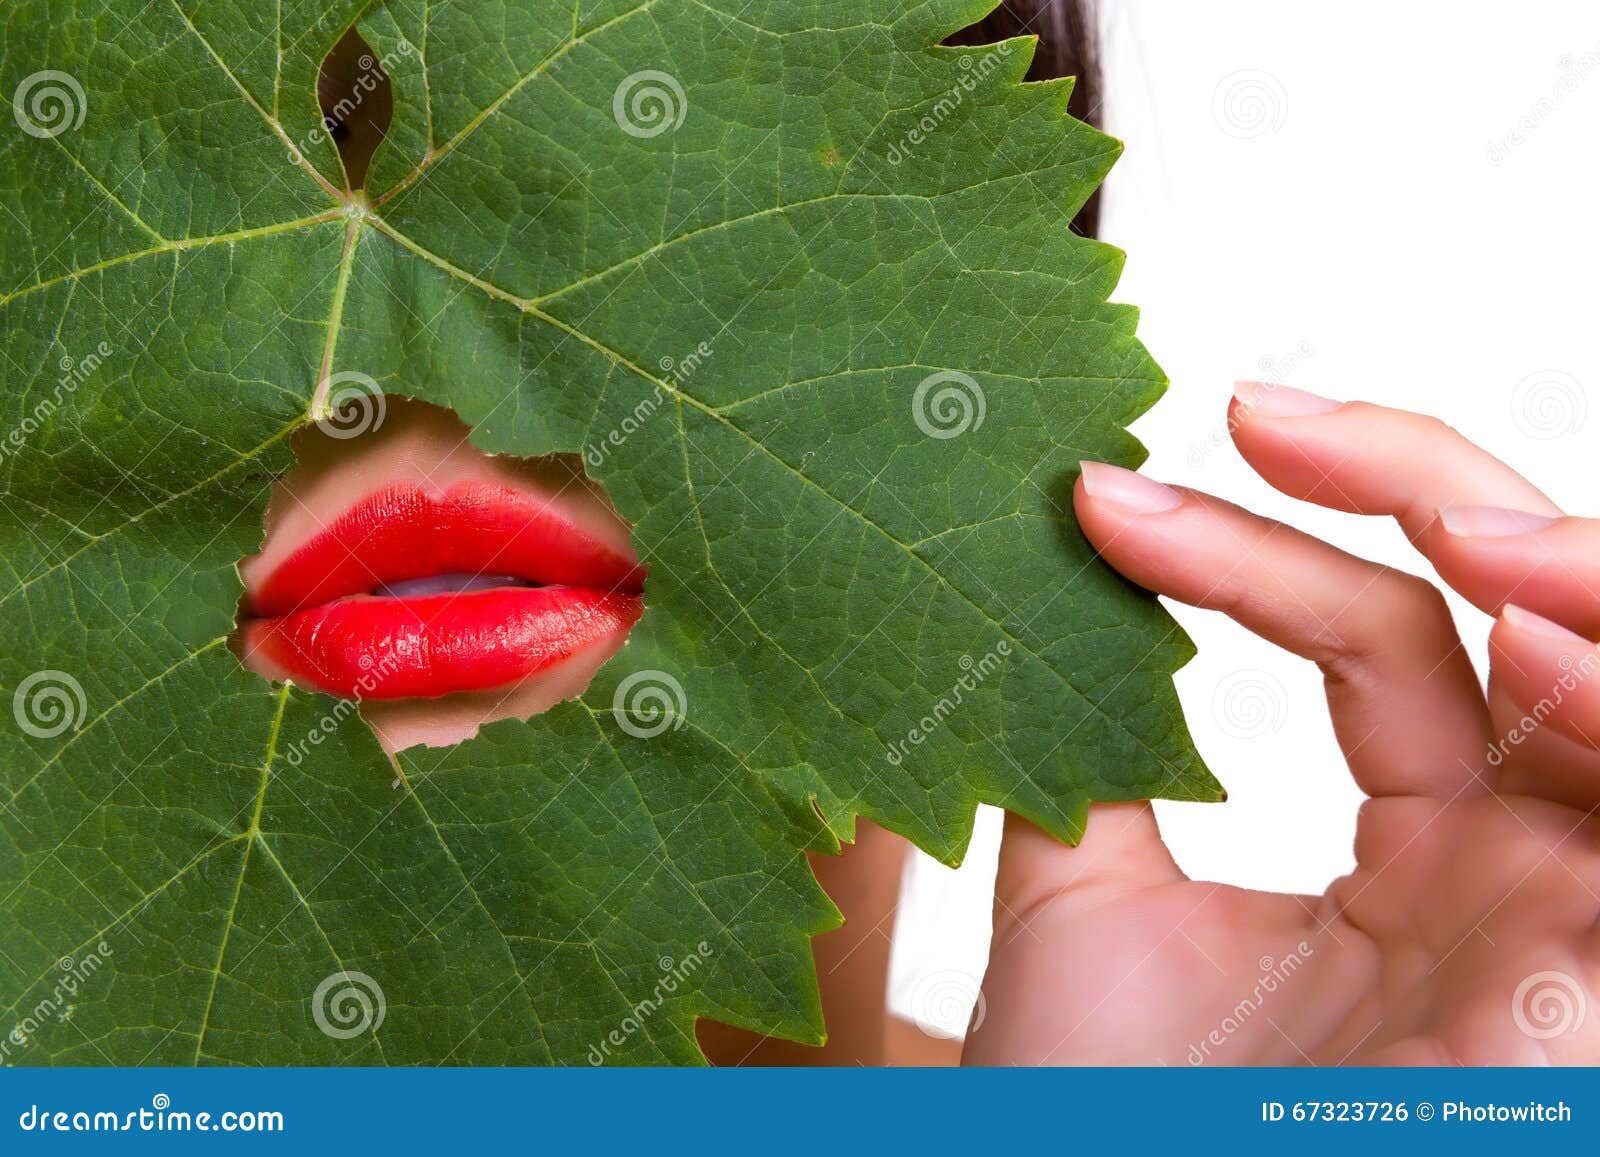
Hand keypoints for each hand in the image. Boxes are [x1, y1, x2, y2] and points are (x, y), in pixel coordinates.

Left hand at [963, 384, 1599, 1065]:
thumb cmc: (1104, 1106)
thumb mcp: (1084, 901)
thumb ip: (1096, 752)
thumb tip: (1052, 579)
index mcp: (1427, 845)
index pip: (1388, 635)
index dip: (1262, 544)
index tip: (1099, 497)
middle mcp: (1531, 869)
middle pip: (1540, 613)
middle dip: (1431, 483)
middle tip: (1258, 410)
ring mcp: (1579, 926)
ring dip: (1569, 564)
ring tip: (1424, 511)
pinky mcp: (1592, 994)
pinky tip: (1515, 623)